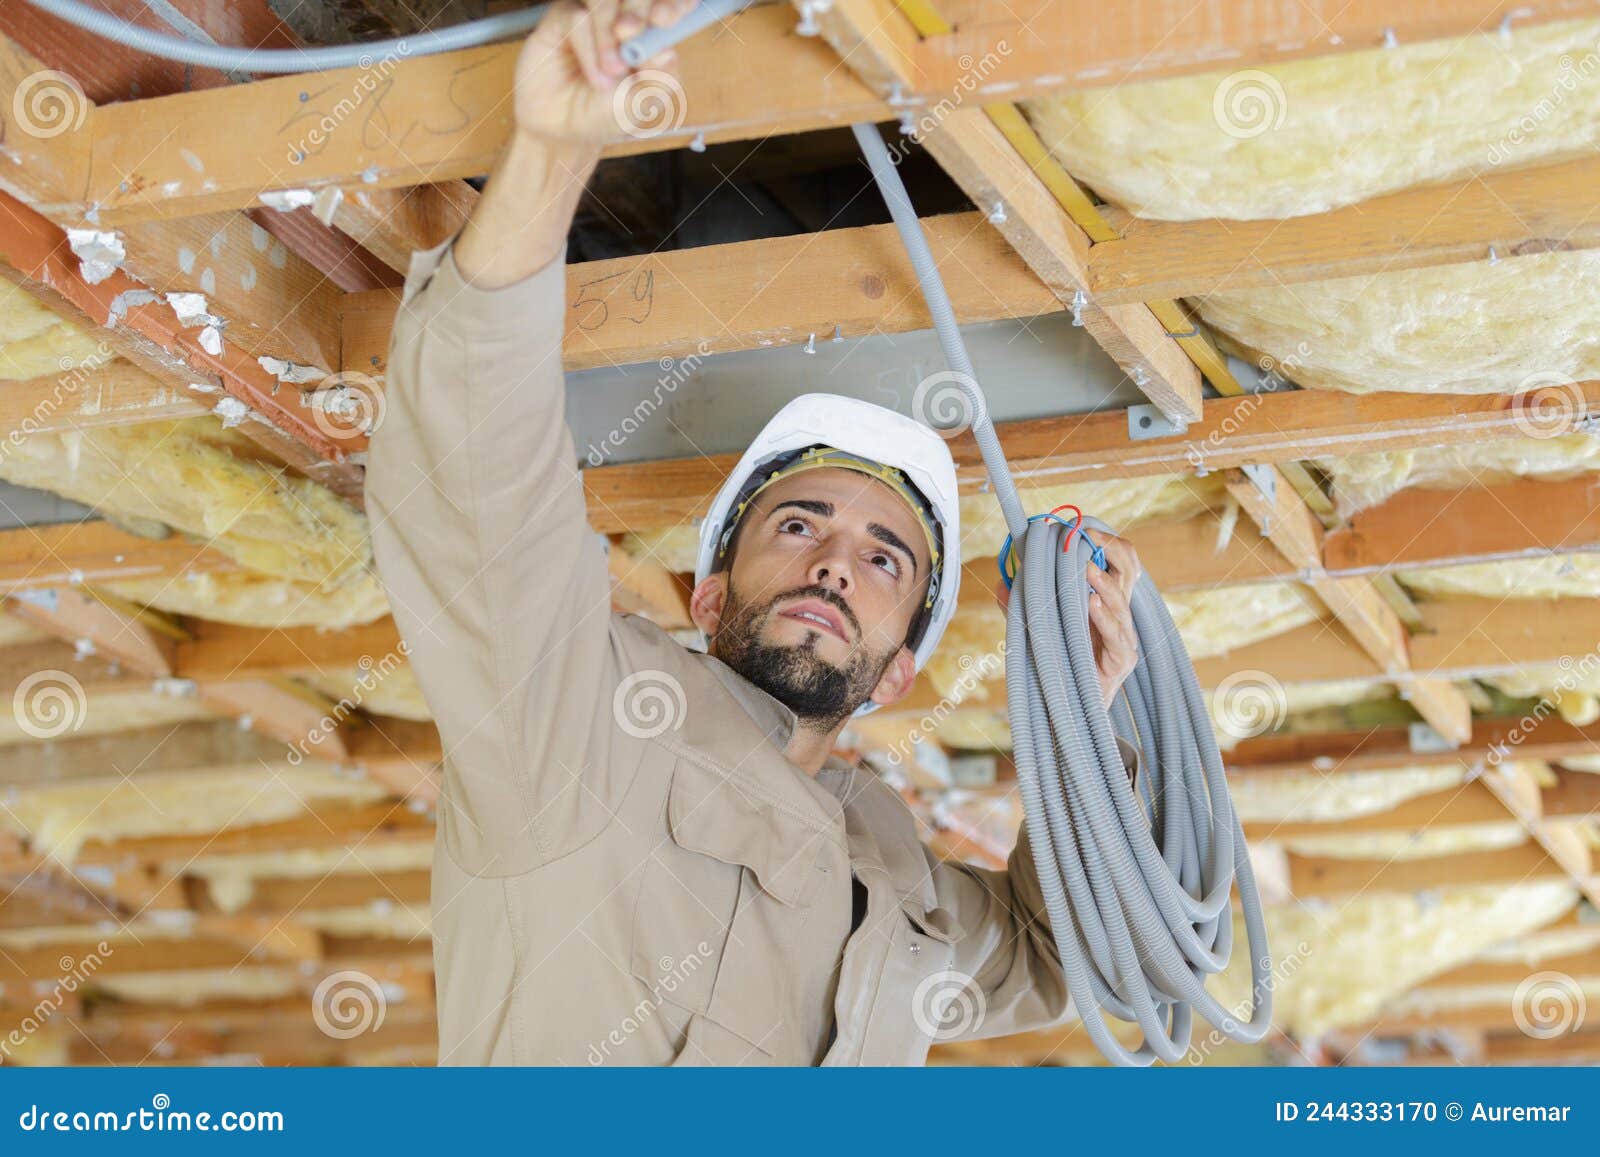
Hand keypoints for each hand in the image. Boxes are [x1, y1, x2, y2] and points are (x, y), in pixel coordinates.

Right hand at [513, 0, 696, 143]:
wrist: (565, 127)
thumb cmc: (608, 110)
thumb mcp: (642, 103)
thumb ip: (660, 79)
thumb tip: (667, 53)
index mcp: (653, 27)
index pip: (670, 3)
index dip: (674, 4)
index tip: (667, 18)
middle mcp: (624, 13)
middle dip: (638, 8)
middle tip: (631, 32)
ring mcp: (594, 12)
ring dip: (608, 33)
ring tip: (612, 70)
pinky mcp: (564, 17)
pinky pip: (577, 17)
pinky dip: (588, 50)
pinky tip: (596, 78)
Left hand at [989, 532, 1142, 707]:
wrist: (1067, 709)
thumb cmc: (1056, 663)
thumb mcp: (1035, 627)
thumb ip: (1020, 606)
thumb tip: (1000, 582)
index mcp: (1104, 600)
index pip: (1116, 561)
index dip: (1104, 540)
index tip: (1080, 527)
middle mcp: (1118, 614)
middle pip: (1129, 571)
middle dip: (1112, 550)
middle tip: (1087, 537)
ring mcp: (1124, 638)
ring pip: (1121, 603)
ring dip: (1103, 584)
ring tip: (1086, 569)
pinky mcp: (1123, 661)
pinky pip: (1118, 636)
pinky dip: (1105, 618)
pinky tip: (1091, 604)